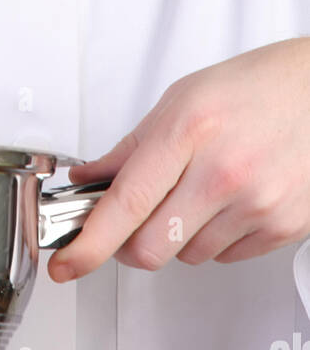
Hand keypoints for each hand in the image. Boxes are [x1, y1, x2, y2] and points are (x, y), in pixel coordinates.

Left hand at [48, 37, 309, 283]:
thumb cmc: (252, 88)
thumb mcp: (181, 99)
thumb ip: (131, 146)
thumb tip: (89, 179)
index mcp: (189, 130)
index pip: (126, 202)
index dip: (89, 242)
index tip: (68, 261)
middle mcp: (224, 171)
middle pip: (151, 247)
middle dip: (129, 243)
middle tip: (129, 222)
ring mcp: (256, 204)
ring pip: (187, 255)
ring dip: (177, 236)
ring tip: (196, 191)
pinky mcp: (282, 228)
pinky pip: (225, 257)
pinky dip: (213, 238)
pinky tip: (226, 200)